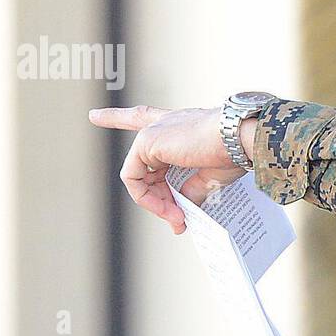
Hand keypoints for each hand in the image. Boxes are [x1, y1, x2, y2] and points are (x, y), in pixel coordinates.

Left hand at [88, 104, 253, 233]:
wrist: (240, 138)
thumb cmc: (234, 152)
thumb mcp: (210, 176)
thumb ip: (190, 191)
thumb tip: (180, 213)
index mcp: (181, 126)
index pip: (144, 118)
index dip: (118, 117)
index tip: (94, 115)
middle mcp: (164, 124)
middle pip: (142, 163)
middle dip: (155, 197)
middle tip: (177, 220)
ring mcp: (154, 131)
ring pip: (138, 175)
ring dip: (155, 203)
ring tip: (177, 218)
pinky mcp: (148, 141)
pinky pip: (134, 178)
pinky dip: (147, 199)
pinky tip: (169, 209)